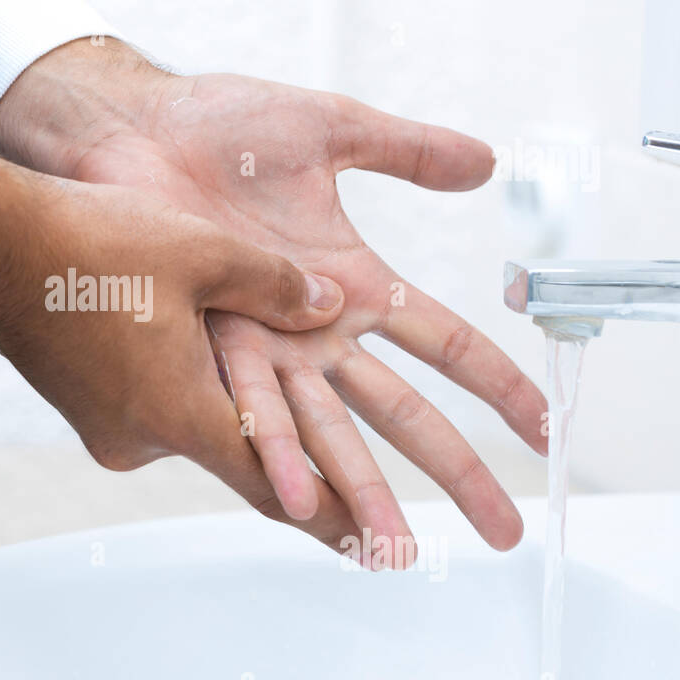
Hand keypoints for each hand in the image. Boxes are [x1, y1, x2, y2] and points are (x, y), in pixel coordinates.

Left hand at [0, 39, 547, 562]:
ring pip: (327, 431)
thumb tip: (487, 162)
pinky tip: (299, 501)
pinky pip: (249, 407)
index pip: (446, 344)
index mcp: (354, 282)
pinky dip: (275, 453)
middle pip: (402, 410)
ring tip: (393, 552)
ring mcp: (266, 343)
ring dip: (361, 493)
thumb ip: (407, 151)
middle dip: (454, 471)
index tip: (544, 428)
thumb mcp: (333, 130)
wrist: (135, 131)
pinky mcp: (211, 342)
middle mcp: (316, 329)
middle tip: (502, 530)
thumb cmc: (221, 128)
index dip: (497, 385)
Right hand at [0, 117, 355, 535]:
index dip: (335, 518)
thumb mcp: (205, 252)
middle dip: (297, 469)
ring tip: (248, 375)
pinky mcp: (85, 405)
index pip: (276, 484)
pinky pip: (153, 406)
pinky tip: (186, 342)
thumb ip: (278, 287)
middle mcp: (143, 436)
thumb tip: (332, 308)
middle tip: (358, 503)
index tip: (375, 554)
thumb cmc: (90, 243)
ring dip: (230, 408)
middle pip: (239, 458)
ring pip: (193, 423)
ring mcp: (108, 425)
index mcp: (181, 411)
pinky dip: (184, 388)